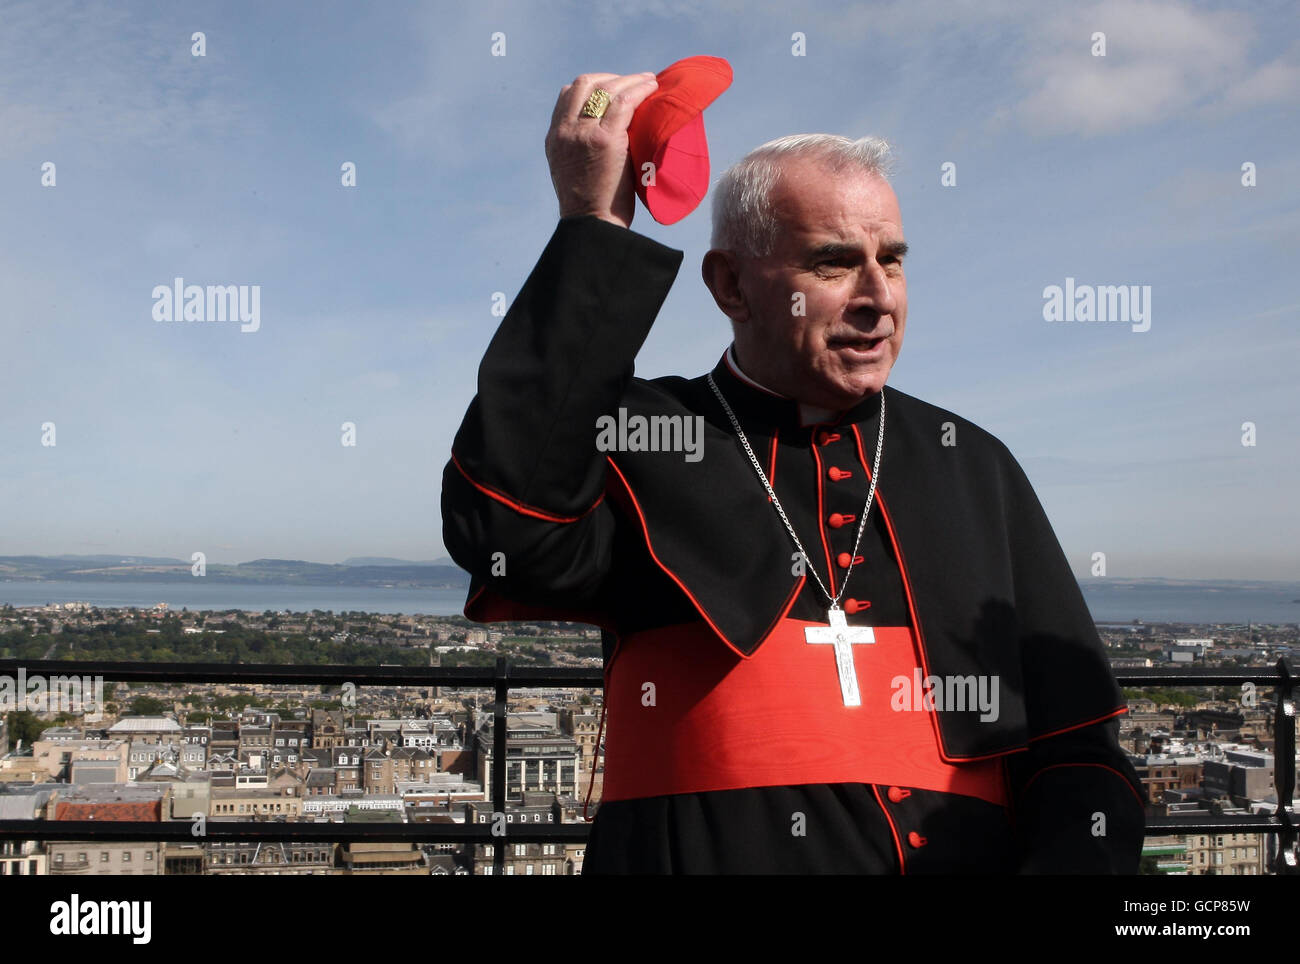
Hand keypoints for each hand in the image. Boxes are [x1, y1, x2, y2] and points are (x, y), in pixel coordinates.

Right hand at [544, 71, 658, 228]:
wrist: (592, 225)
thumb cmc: (592, 206)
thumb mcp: (572, 171)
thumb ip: (579, 147)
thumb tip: (606, 133)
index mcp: (555, 137)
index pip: (567, 94)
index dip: (593, 85)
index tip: (613, 88)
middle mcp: (564, 131)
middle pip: (584, 84)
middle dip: (611, 78)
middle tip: (633, 83)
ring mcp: (583, 133)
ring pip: (606, 88)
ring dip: (630, 80)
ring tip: (649, 81)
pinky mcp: (605, 139)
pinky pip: (623, 102)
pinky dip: (639, 89)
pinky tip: (652, 87)